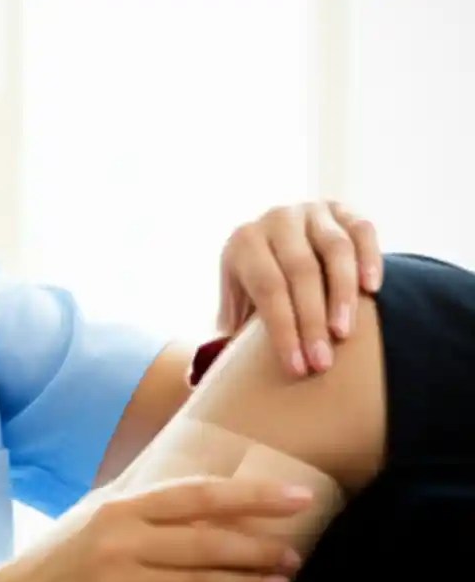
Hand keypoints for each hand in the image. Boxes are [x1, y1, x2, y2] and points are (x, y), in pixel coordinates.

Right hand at [0, 476, 310, 581]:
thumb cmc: (59, 560)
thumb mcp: (91, 515)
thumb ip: (139, 496)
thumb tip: (194, 475)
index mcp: (118, 509)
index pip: (198, 496)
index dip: (253, 495)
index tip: (297, 497)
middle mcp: (119, 544)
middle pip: (208, 543)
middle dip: (260, 549)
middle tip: (294, 553)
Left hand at [218, 201, 382, 375]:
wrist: (277, 243)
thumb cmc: (256, 288)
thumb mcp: (236, 302)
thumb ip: (229, 329)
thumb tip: (211, 372)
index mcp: (243, 243)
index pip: (266, 287)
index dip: (282, 329)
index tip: (297, 368)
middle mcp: (275, 220)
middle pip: (300, 270)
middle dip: (311, 321)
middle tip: (322, 362)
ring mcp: (311, 211)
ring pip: (334, 249)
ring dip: (342, 294)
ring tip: (344, 334)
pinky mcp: (342, 209)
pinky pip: (361, 230)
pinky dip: (369, 257)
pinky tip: (371, 290)